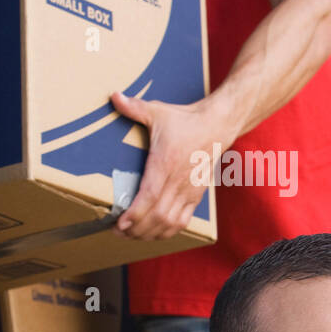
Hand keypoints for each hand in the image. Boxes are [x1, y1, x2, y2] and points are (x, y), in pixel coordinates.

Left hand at [109, 90, 225, 240]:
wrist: (218, 125)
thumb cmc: (185, 120)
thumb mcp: (157, 112)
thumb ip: (134, 107)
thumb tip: (113, 96)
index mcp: (165, 163)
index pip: (149, 196)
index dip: (134, 214)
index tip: (119, 223)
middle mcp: (178, 181)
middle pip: (157, 215)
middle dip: (136, 229)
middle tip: (118, 232)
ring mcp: (189, 190)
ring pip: (170, 223)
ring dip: (150, 233)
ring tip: (132, 235)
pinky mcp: (196, 196)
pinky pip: (183, 221)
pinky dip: (167, 232)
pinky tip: (154, 233)